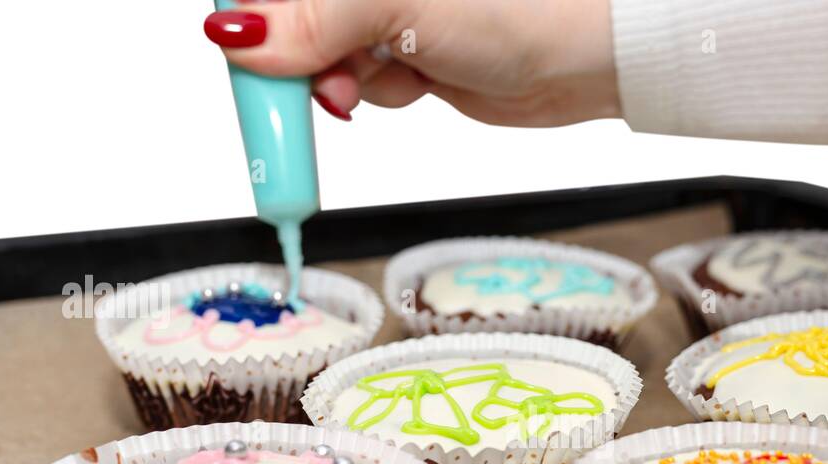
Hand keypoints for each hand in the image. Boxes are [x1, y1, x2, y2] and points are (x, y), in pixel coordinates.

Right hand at [203, 0, 620, 126]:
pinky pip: (362, 79)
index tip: (246, 52)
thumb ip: (312, 17)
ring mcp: (387, 10)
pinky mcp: (408, 49)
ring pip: (322, 53)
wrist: (588, 51)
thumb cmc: (520, 1)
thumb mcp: (398, 2)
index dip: (254, 16)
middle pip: (289, 18)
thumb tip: (239, 36)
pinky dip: (382, 90)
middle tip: (317, 80)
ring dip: (343, 78)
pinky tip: (419, 80)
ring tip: (387, 73)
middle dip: (298, 55)